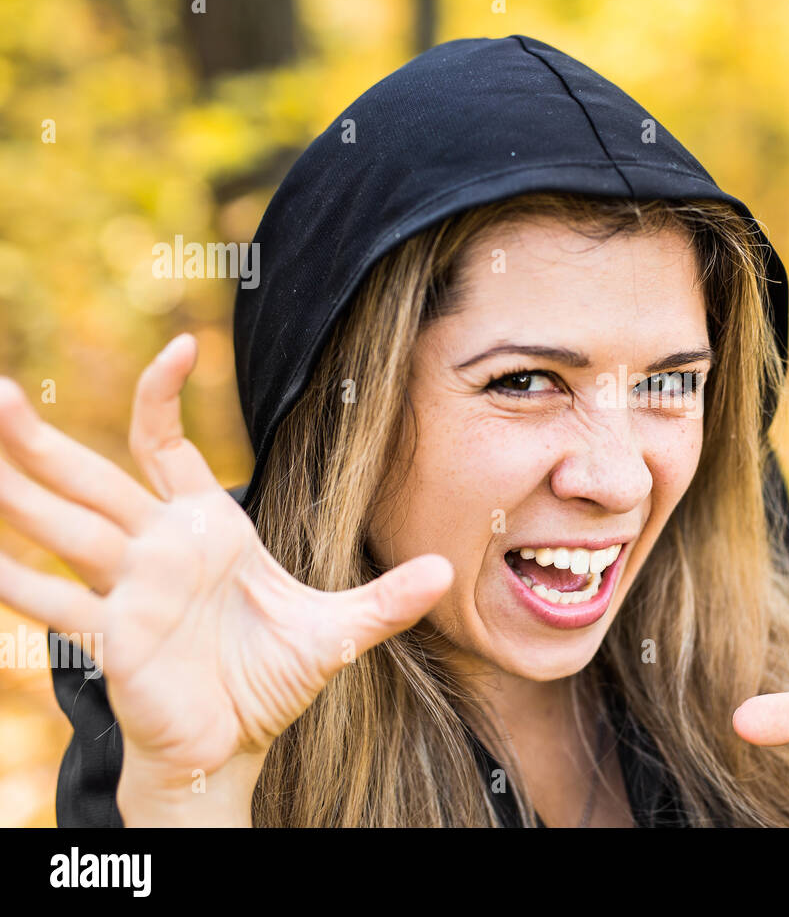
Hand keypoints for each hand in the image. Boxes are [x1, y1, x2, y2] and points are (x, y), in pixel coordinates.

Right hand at [0, 334, 453, 813]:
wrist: (234, 742)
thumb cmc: (270, 679)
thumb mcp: (337, 632)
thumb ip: (386, 600)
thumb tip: (446, 571)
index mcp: (206, 530)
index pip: (165, 450)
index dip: (164, 398)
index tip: (182, 345)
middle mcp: (156, 550)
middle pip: (91, 479)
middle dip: (42, 441)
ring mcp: (128, 591)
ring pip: (62, 529)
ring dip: (17, 494)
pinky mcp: (114, 638)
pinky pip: (58, 604)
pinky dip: (20, 583)